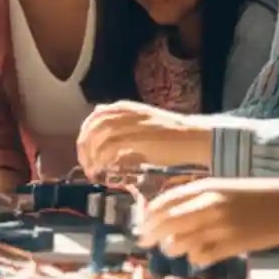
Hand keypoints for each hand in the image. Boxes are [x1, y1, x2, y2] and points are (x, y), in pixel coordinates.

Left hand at [76, 101, 203, 179]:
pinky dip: (102, 160)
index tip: (84, 151)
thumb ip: (123, 126)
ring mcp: (131, 125)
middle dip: (85, 147)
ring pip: (98, 137)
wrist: (194, 137)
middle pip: (93, 127)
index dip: (86, 134)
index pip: (95, 116)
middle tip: (86, 165)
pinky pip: (110, 148)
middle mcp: (126, 113)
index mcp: (126, 107)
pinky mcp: (138, 139)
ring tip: (93, 171)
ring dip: (91, 156)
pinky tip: (103, 170)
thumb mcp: (142, 124)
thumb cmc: (171, 135)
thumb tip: (103, 138)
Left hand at [139, 177, 278, 266]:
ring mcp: (220, 226)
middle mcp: (209, 206)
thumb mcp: (223, 187)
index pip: (165, 203)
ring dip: (173, 247)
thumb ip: (197, 198)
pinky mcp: (233, 245)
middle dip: (151, 235)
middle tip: (144, 242)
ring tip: (174, 248)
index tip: (142, 224)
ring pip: (181, 242)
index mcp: (205, 188)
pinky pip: (202, 256)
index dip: (149, 216)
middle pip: (167, 224)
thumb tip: (169, 214)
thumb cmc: (256, 194)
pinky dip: (195, 258)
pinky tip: (197, 256)